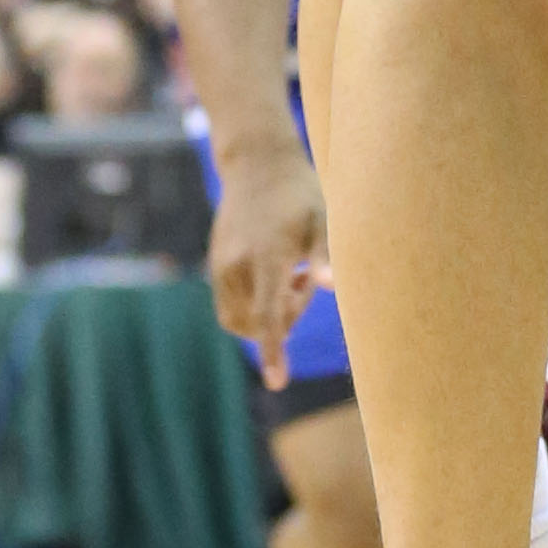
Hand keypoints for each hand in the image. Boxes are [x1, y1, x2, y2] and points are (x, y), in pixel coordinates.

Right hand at [209, 138, 327, 384]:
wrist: (257, 165)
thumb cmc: (300, 193)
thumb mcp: (323, 218)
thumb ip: (326, 255)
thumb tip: (332, 288)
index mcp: (267, 256)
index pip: (268, 314)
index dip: (273, 350)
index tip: (278, 382)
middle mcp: (237, 266)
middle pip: (259, 324)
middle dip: (285, 320)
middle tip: (306, 281)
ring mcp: (221, 268)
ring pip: (242, 322)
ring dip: (268, 315)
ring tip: (291, 277)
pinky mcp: (215, 268)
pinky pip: (230, 310)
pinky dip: (253, 309)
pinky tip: (273, 278)